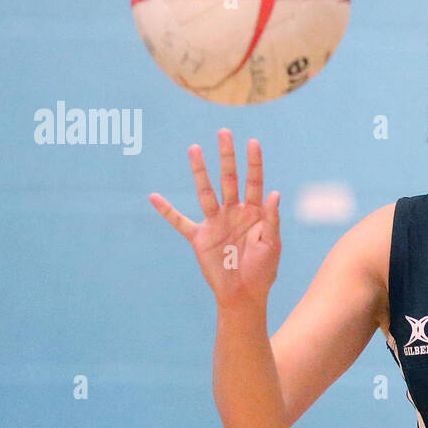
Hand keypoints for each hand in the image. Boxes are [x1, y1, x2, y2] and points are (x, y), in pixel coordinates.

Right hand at [149, 128, 280, 308]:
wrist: (244, 295)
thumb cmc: (263, 271)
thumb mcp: (273, 244)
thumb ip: (272, 219)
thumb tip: (274, 193)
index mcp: (254, 213)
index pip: (255, 182)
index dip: (254, 163)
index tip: (252, 142)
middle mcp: (234, 213)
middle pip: (229, 179)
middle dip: (227, 157)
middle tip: (224, 132)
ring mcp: (215, 223)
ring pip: (206, 192)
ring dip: (200, 171)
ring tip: (194, 149)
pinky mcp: (200, 238)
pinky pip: (180, 222)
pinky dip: (167, 211)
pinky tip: (154, 197)